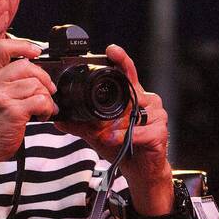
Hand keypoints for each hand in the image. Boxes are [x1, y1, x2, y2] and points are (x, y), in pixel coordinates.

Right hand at [0, 37, 57, 176]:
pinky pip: (41, 101)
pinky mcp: (12, 110)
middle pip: (26, 66)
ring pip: (36, 85)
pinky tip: (41, 116)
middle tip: (48, 90)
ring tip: (41, 108)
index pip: (2, 47)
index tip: (37, 52)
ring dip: (46, 98)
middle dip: (43, 78)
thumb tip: (33, 67)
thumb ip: (2, 77)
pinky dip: (47, 109)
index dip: (23, 46)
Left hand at [53, 44, 173, 212]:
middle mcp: (147, 101)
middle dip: (112, 108)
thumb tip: (58, 118)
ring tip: (109, 136)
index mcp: (131, 97)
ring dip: (115, 128)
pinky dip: (124, 138)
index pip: (126, 74)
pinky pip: (138, 132)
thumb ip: (79, 124)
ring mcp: (157, 115)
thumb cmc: (121, 146)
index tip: (111, 50)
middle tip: (102, 121)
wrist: (139, 169)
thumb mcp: (96, 133)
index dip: (120, 60)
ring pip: (131, 115)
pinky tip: (119, 141)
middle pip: (129, 93)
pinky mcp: (161, 131)